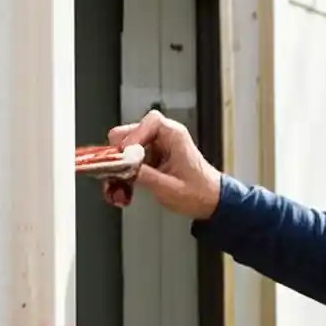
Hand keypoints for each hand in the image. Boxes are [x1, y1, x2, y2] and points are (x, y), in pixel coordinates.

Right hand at [104, 110, 221, 219]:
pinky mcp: (149, 158)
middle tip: (115, 174)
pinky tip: (123, 191)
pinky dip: (122, 175)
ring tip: (118, 189)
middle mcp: (163, 137)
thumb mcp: (169, 188)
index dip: (133, 138)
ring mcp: (155, 147)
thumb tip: (120, 167)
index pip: (148, 122)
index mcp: (174, 135)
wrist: (210, 202)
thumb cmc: (200, 193)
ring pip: (124, 148)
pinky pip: (128, 160)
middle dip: (118, 156)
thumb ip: (143, 175)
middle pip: (129, 133)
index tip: (125, 157)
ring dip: (117, 169)